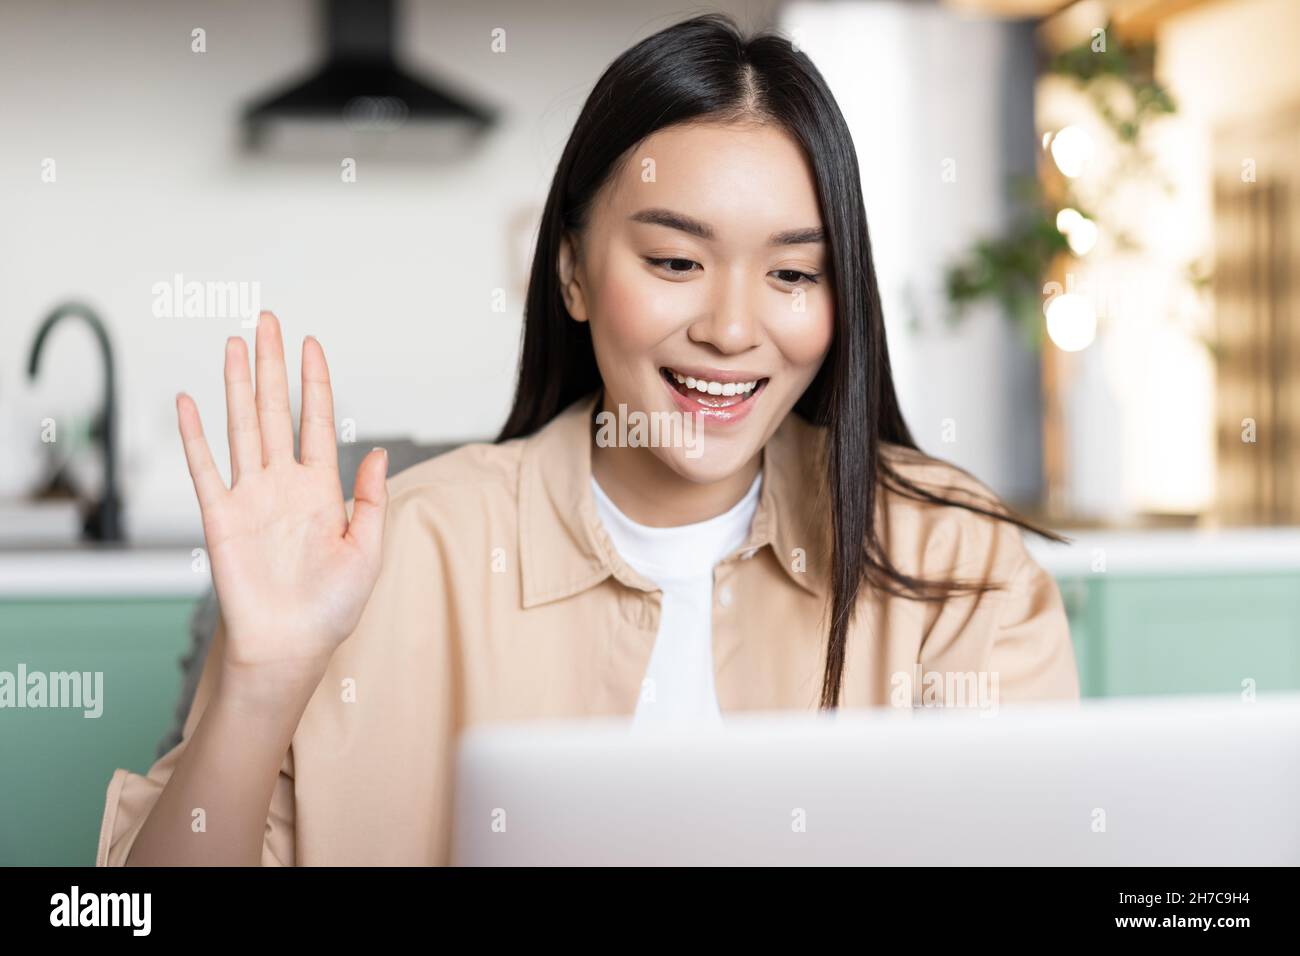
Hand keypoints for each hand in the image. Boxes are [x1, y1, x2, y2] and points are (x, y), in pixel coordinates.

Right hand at [175, 311, 387, 683]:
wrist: (291, 647)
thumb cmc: (332, 607)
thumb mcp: (368, 550)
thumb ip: (370, 499)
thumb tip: (377, 453)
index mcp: (321, 490)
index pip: (317, 422)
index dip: (316, 383)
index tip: (313, 344)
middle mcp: (283, 485)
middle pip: (276, 411)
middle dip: (273, 365)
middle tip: (269, 320)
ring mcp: (250, 497)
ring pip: (242, 427)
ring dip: (238, 385)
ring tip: (236, 343)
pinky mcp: (220, 518)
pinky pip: (204, 468)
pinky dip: (195, 435)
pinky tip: (189, 401)